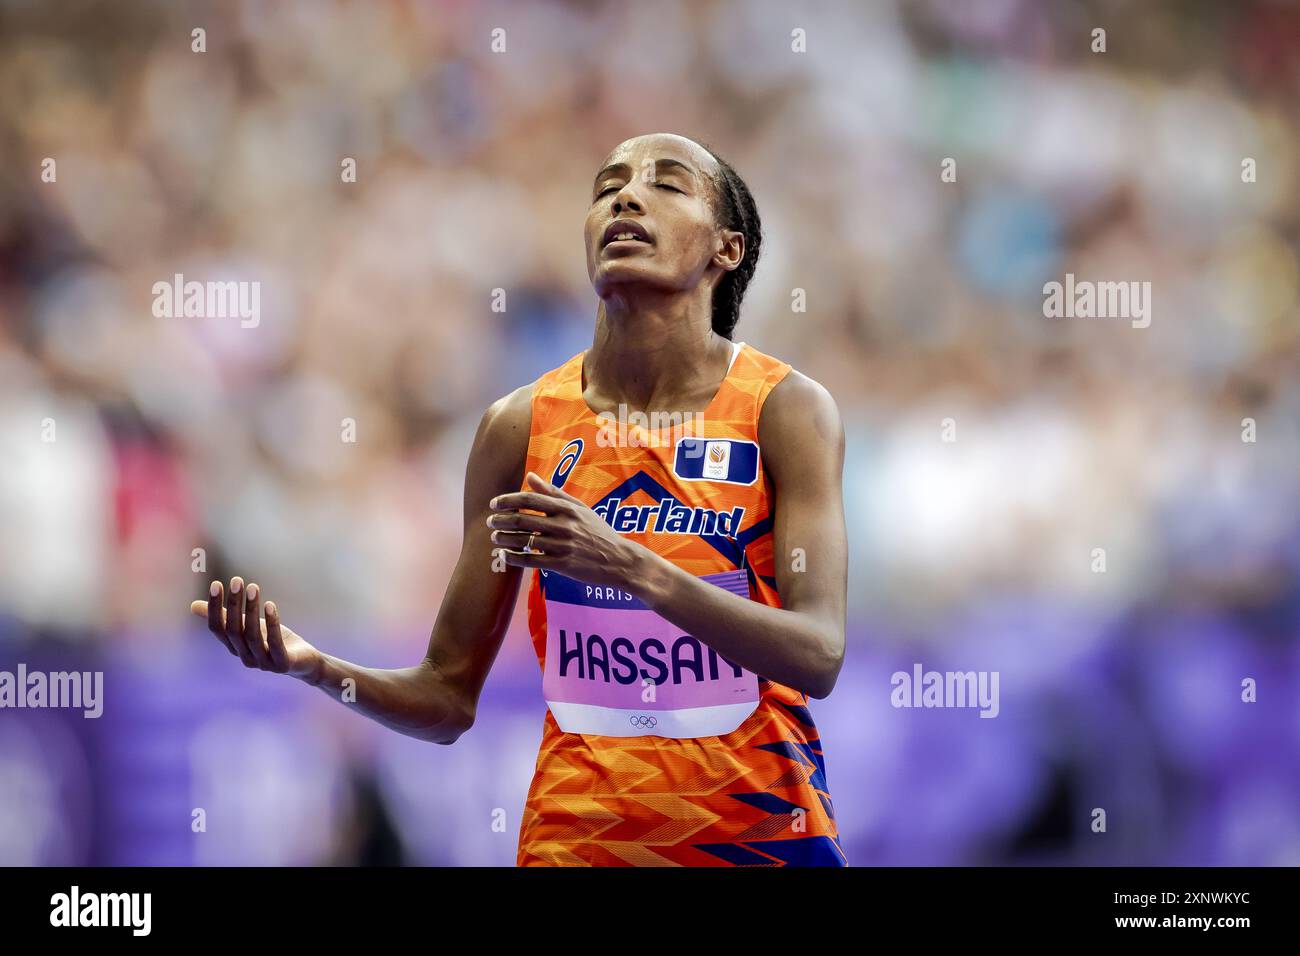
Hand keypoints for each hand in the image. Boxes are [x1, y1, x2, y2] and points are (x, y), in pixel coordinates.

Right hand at [190, 577, 322, 681]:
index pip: (217, 628)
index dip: (214, 608)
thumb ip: (226, 616)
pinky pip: (274, 643)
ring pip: (252, 635)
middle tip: (236, 581)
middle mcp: (245, 657)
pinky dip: (272, 623)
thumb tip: (193, 606)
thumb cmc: (272, 640)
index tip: (216, 584)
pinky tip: (270, 605)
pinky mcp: (282, 664)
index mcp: (234, 647)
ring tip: (254, 587)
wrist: (304, 662)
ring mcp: (263, 663)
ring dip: (252, 609)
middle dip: (233, 604)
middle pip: (234, 630)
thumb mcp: (248, 625)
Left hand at [488, 471, 644, 588]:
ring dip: (503, 539)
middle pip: (522, 520)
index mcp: (566, 508)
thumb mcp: (579, 508)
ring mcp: (562, 545)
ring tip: (494, 538)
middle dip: (500, 520)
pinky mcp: (562, 565)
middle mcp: (563, 525)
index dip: (507, 501)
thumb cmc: (598, 532)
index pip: (529, 500)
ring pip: (523, 541)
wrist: (619, 560)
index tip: (494, 504)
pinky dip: (513, 558)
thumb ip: (553, 492)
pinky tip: (504, 556)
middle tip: (489, 522)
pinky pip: (530, 561)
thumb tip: (530, 476)